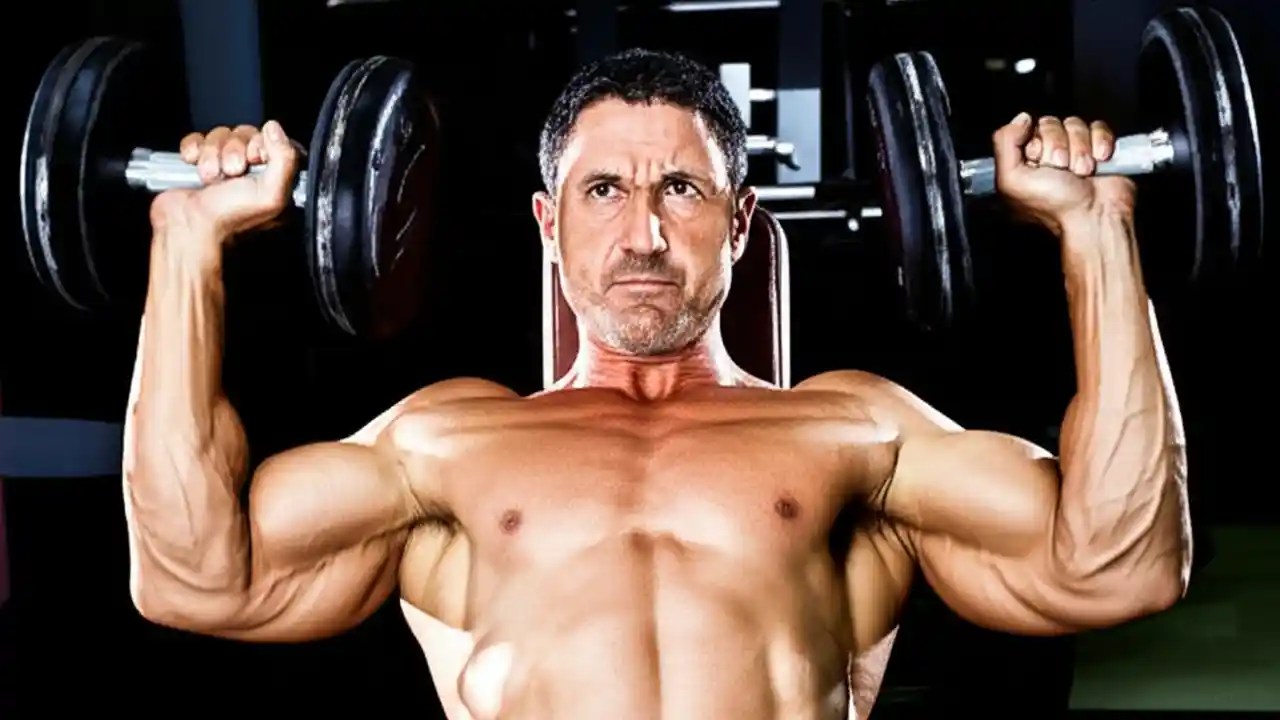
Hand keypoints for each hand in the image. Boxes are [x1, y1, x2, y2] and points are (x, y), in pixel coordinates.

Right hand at [149, 120, 299, 240]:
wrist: (188, 226)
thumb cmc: (229, 218)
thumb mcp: (271, 194)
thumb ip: (285, 159)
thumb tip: (275, 129)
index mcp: (276, 180)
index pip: (276, 141)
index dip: (263, 145)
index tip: (255, 160)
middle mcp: (252, 172)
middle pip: (247, 133)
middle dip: (234, 151)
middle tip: (232, 173)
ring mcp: (224, 165)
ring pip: (222, 134)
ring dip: (213, 154)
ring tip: (212, 179)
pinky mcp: (200, 161)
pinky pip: (198, 138)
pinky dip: (194, 149)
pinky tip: (194, 166)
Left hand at [993, 113, 1135, 234]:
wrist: (1095, 217)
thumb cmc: (1054, 206)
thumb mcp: (1011, 180)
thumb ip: (1004, 144)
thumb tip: (1022, 119)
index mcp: (1022, 163)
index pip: (1026, 129)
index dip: (1036, 142)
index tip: (1039, 162)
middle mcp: (1046, 156)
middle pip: (1051, 124)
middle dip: (1058, 147)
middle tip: (1062, 170)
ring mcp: (1074, 152)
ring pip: (1074, 125)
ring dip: (1080, 149)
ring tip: (1081, 172)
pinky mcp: (1098, 149)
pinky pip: (1098, 127)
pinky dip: (1100, 143)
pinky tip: (1099, 162)